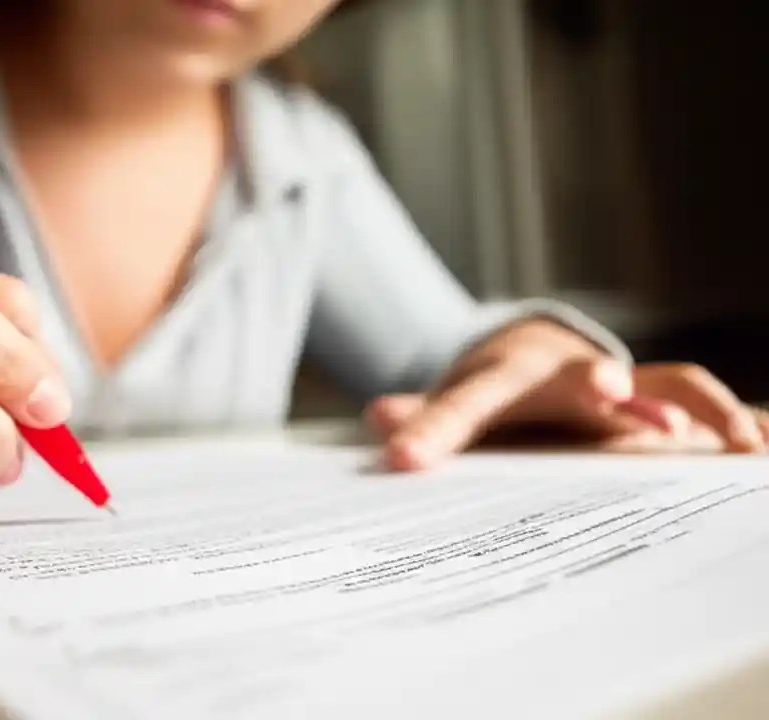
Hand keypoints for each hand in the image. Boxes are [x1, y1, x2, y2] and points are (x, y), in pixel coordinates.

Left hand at [364, 320, 768, 470]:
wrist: (541, 354)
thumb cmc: (497, 389)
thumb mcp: (456, 400)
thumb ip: (423, 416)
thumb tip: (376, 418)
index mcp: (508, 378)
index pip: (466, 402)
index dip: (435, 429)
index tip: (404, 458)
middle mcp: (575, 375)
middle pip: (582, 376)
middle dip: (596, 380)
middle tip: (612, 390)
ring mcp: (631, 387)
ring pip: (671, 383)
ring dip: (699, 405)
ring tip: (735, 442)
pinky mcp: (671, 404)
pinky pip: (716, 410)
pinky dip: (754, 423)